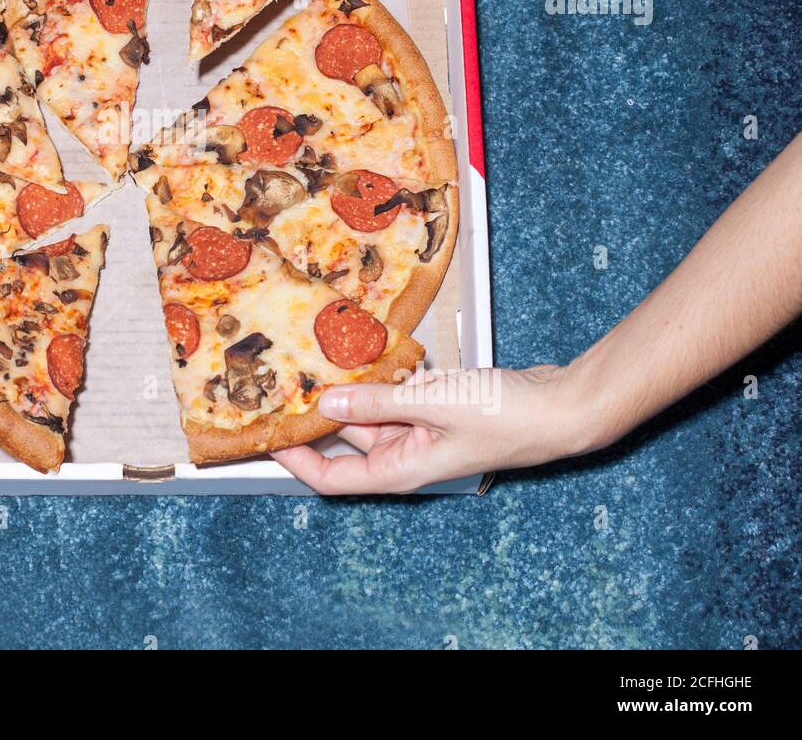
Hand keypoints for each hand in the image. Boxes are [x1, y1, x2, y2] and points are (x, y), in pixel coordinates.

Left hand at [274, 365, 604, 493]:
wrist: (560, 406)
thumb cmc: (506, 417)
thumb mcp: (432, 406)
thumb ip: (376, 404)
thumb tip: (324, 404)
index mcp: (399, 470)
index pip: (330, 476)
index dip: (292, 457)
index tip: (264, 432)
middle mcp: (404, 454)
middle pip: (344, 436)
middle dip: (315, 409)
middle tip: (282, 376)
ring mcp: (419, 429)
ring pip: (369, 409)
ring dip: (348, 386)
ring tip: (312, 353)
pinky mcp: (434, 407)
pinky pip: (395, 392)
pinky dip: (380, 374)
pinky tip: (365, 348)